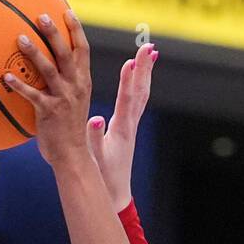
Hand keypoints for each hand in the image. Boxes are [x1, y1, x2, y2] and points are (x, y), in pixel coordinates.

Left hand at [3, 12, 91, 168]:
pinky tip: (5, 76)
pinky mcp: (49, 112)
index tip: (67, 11)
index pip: (83, 50)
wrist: (73, 155)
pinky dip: (19, 85)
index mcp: (82, 82)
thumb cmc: (69, 130)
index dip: (76, 30)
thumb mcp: (73, 103)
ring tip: (20, 37)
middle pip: (65, 53)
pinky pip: (32, 95)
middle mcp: (75, 86)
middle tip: (40, 16)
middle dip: (54, 33)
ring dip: (35, 52)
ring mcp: (63, 99)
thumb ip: (64, 85)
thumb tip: (46, 69)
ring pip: (49, 69)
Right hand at [87, 42, 156, 209]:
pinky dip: (138, 84)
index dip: (129, 80)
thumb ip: (94, 140)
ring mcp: (131, 126)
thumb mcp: (96, 160)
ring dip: (145, 73)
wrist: (116, 194)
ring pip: (141, 95)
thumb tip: (95, 119)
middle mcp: (130, 125)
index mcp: (122, 131)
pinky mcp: (128, 128)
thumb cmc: (104, 179)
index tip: (131, 61)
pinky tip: (138, 76)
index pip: (127, 101)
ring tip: (149, 54)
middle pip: (140, 92)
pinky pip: (136, 101)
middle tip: (150, 48)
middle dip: (144, 69)